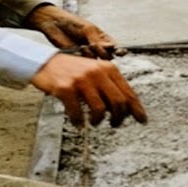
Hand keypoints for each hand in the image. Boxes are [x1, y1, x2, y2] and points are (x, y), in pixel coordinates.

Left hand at [24, 5, 118, 59]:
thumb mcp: (87, 29)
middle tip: (94, 46)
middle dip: (103, 53)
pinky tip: (77, 50)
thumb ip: (98, 40)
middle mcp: (96, 47)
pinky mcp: (77, 60)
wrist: (54, 24)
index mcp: (102, 38)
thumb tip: (108, 50)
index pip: (114, 47)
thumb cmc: (72, 22)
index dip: (118, 51)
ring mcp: (87, 54)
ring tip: (83, 46)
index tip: (120, 52)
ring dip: (91, 55)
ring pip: (96, 62)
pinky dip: (82, 58)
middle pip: (107, 57)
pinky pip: (84, 63)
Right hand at [30, 54, 147, 127]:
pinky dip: (79, 122)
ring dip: (98, 121)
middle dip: (119, 118)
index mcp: (108, 68)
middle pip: (118, 102)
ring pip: (100, 109)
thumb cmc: (72, 71)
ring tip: (94, 122)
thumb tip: (125, 108)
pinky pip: (77, 113)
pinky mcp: (66, 88)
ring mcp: (81, 80)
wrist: (45, 62)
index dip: (136, 109)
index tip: (142, 120)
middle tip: (114, 124)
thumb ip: (109, 86)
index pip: (128, 91)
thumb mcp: (94, 72)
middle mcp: (97, 72)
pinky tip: (78, 123)